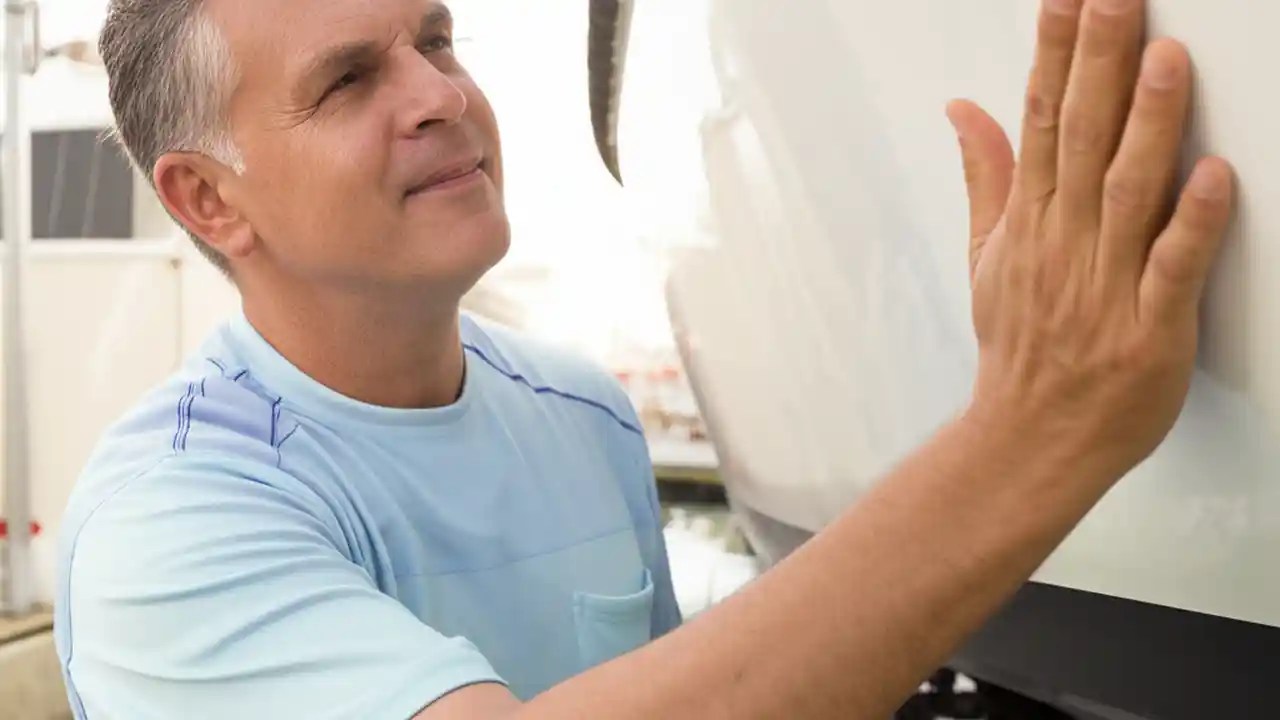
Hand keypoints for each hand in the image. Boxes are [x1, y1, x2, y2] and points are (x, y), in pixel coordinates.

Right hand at [945, 0, 1234, 479]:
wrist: (1031, 436)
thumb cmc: (1019, 348)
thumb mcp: (987, 256)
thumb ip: (986, 176)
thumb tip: (964, 110)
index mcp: (1031, 222)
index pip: (1040, 121)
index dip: (1054, 55)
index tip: (1065, 0)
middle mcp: (1065, 241)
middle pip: (1083, 138)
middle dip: (1099, 61)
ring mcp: (1106, 282)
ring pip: (1128, 191)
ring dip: (1148, 124)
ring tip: (1167, 59)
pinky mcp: (1149, 325)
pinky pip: (1171, 268)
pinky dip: (1190, 224)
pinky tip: (1211, 175)